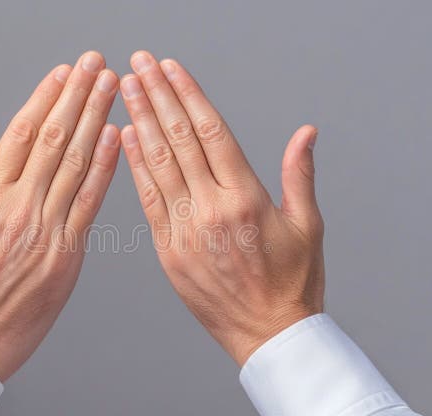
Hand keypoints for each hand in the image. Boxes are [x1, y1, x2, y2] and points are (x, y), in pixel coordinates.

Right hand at [0, 51, 119, 380]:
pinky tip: (117, 139)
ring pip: (77, 164)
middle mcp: (19, 209)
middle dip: (79, 96)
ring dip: (98, 120)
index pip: (20, 133)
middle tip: (97, 63)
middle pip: (54, 139)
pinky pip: (90, 205)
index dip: (45, 97)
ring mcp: (47, 233)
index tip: (63, 72)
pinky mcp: (67, 258)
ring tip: (113, 88)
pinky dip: (105, 170)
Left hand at [120, 51, 323, 365]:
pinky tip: (124, 138)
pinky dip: (134, 167)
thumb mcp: (308, 226)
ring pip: (157, 165)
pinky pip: (147, 200)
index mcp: (248, 198)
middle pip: (178, 140)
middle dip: (157, 97)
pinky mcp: (168, 251)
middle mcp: (212, 209)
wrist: (269, 335)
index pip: (211, 132)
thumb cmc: (293, 282)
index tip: (170, 68)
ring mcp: (186, 231)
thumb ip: (299, 175)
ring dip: (139, 122)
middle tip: (138, 64)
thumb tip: (305, 132)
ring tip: (126, 89)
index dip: (188, 95)